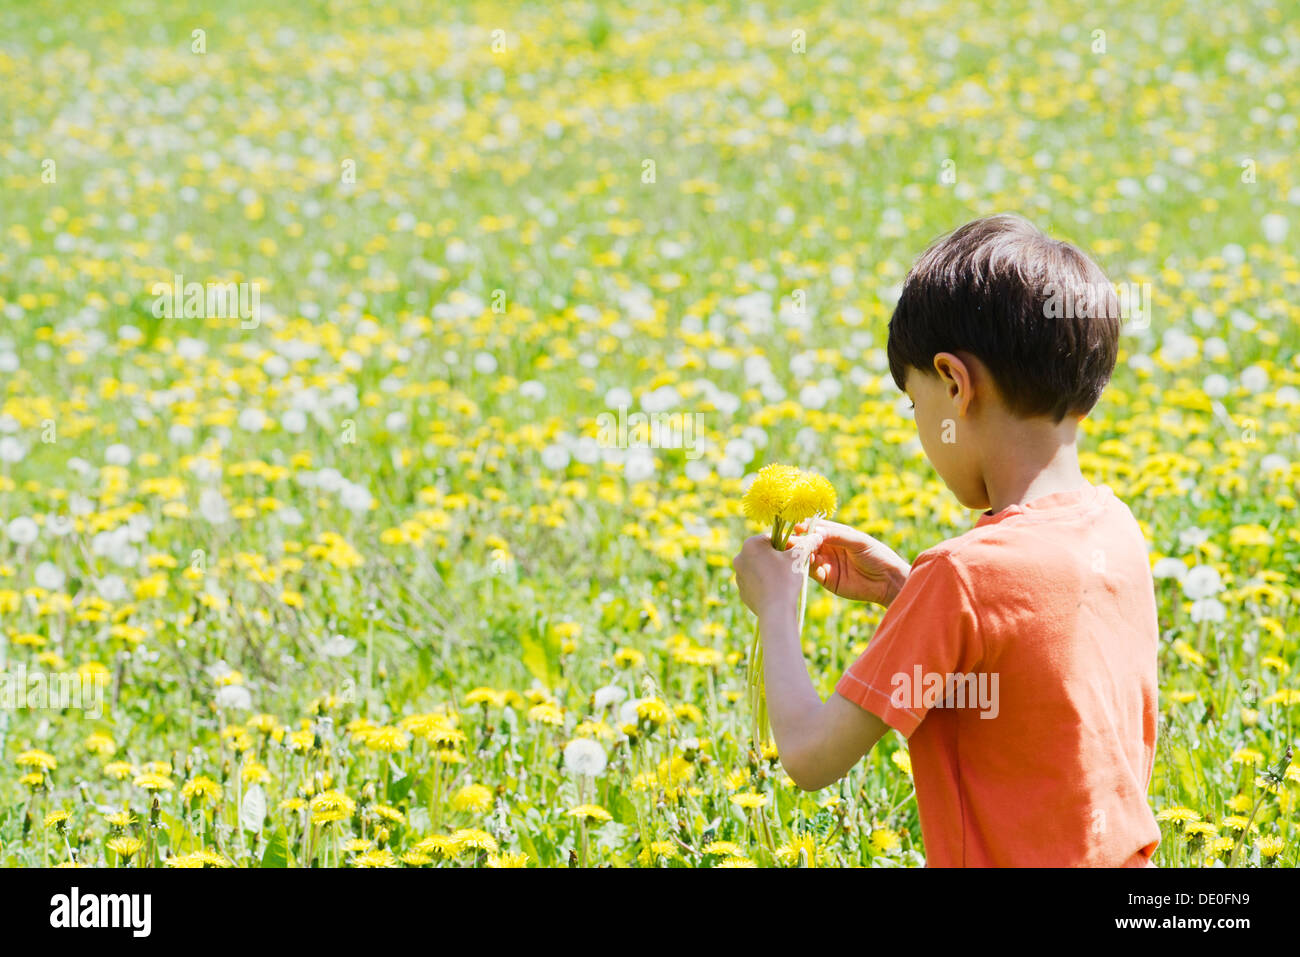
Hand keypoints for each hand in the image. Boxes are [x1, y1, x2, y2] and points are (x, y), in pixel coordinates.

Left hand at [732, 535, 803, 618]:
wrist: (775, 610)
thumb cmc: (786, 578)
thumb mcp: (798, 557)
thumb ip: (807, 543)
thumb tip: (817, 535)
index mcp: (751, 544)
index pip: (772, 538)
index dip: (787, 545)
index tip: (796, 553)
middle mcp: (740, 557)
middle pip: (764, 553)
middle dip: (777, 557)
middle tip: (791, 566)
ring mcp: (738, 575)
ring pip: (759, 568)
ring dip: (770, 570)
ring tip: (784, 579)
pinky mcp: (741, 591)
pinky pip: (755, 583)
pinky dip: (764, 584)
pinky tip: (776, 590)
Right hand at [788, 519, 909, 607]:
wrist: (887, 581)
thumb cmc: (876, 555)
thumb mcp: (858, 541)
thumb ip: (837, 535)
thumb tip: (815, 531)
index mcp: (835, 534)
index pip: (815, 527)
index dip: (805, 526)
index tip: (796, 526)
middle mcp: (827, 547)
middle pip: (807, 542)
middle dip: (798, 540)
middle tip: (789, 541)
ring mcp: (825, 563)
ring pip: (806, 556)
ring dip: (800, 553)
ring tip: (796, 551)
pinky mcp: (825, 579)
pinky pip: (811, 571)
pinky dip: (805, 566)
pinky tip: (805, 562)